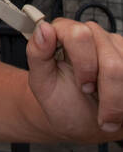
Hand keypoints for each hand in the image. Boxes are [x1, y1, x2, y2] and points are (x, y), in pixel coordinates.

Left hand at [26, 16, 122, 143]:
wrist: (80, 122)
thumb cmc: (60, 101)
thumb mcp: (42, 83)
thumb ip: (37, 54)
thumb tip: (43, 29)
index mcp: (64, 32)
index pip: (79, 35)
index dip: (84, 65)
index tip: (83, 87)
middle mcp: (91, 33)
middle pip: (111, 62)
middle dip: (107, 93)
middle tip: (96, 102)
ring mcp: (114, 44)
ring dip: (118, 100)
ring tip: (107, 111)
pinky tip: (118, 105)